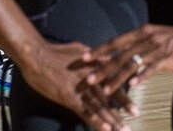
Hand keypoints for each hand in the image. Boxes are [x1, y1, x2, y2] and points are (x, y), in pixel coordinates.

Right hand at [19, 40, 137, 130]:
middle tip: (130, 125)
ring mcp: (82, 88)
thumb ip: (96, 58)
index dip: (125, 98)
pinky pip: (85, 111)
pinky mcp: (69, 97)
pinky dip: (95, 120)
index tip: (133, 108)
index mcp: (98, 67)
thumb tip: (105, 59)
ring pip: (100, 106)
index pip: (116, 84)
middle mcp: (94, 78)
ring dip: (111, 120)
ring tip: (121, 130)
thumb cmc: (57, 52)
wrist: (38, 55)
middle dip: (121, 112)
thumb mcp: (82, 50)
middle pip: (111, 98)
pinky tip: (104, 129)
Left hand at [83, 24, 172, 100]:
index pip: (116, 42)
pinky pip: (151, 68)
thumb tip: (124, 53)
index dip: (100, 50)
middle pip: (120, 55)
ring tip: (106, 90)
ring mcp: (157, 48)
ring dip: (117, 78)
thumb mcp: (157, 36)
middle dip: (103, 68)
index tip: (85, 58)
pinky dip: (140, 77)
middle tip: (89, 79)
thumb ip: (141, 44)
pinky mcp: (168, 57)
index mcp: (144, 32)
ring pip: (132, 64)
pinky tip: (132, 86)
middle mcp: (148, 39)